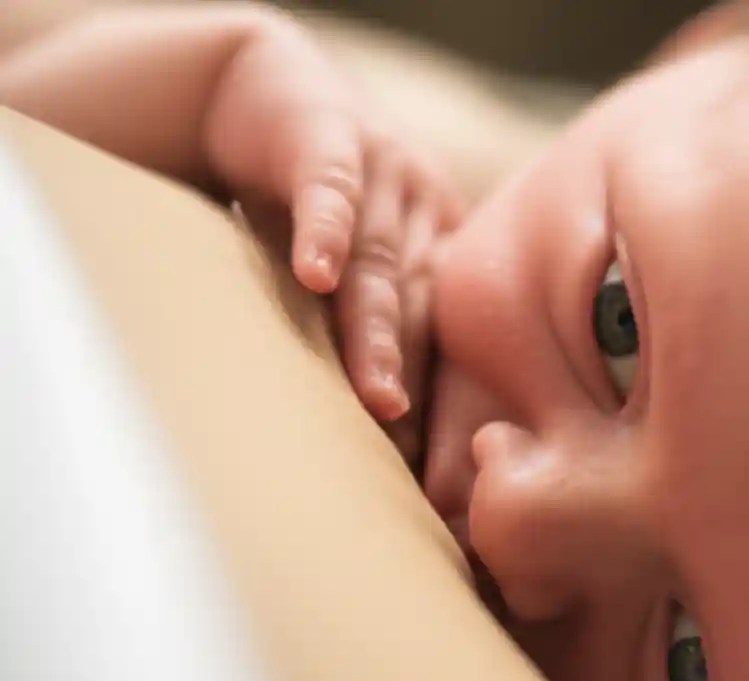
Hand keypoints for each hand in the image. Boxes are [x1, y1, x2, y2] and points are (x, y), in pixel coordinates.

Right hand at [204, 12, 461, 426]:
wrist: (266, 89)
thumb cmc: (308, 199)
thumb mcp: (343, 263)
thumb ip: (359, 327)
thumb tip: (367, 434)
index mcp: (438, 252)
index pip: (439, 339)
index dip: (433, 404)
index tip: (429, 479)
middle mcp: (425, 215)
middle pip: (420, 314)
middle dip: (416, 387)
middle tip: (417, 463)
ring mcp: (386, 173)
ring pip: (383, 265)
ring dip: (378, 334)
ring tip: (379, 400)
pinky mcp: (332, 138)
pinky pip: (330, 190)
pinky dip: (324, 232)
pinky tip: (315, 275)